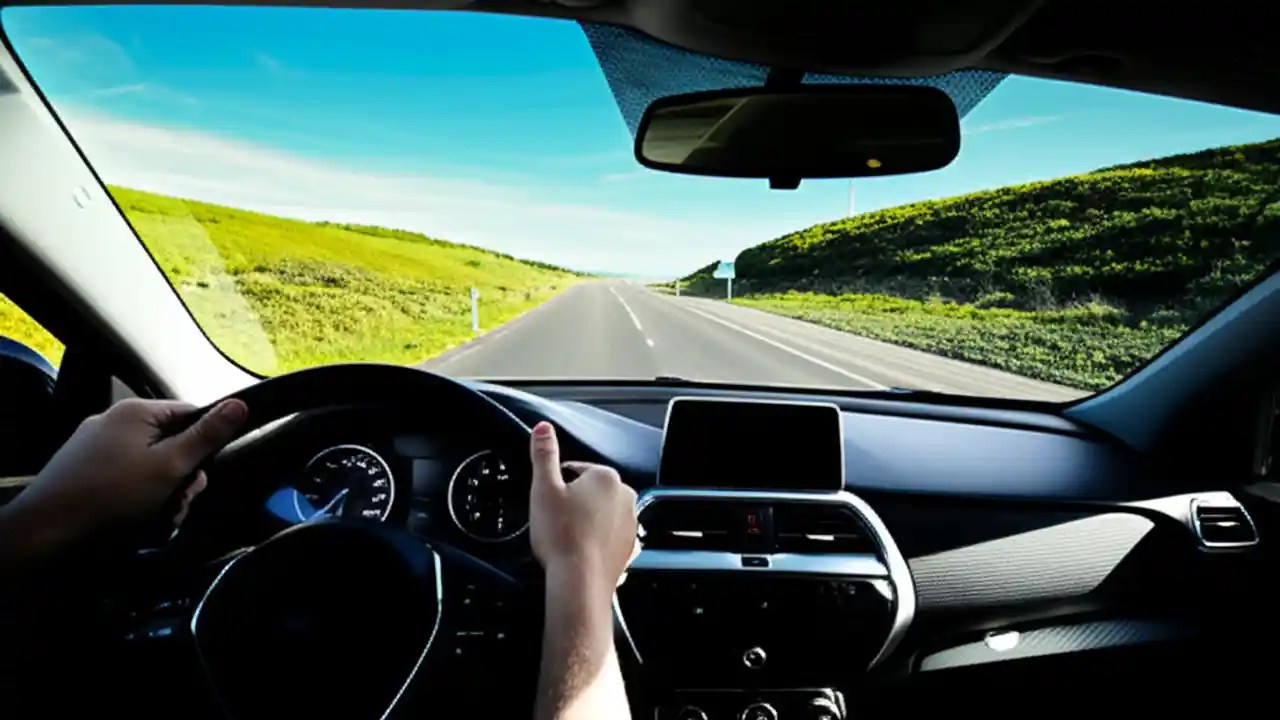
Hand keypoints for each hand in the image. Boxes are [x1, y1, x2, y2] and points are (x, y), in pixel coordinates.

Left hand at [4, 398, 247, 556]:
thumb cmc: (114, 495)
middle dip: (181, 479)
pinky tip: (134, 522)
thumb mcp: (169, 466)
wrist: (46, 532)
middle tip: (176, 503)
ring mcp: (96, 448)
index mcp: (136, 413)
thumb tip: (241, 403)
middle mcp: (115, 423)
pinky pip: (127, 480)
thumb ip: (206, 437)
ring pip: (151, 467)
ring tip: (154, 518)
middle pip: (172, 445)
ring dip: (162, 495)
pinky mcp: (85, 473)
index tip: (200, 475)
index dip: (204, 446)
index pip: (191, 414)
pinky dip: (137, 500)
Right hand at [528, 422, 636, 584]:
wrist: (579, 582)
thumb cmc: (562, 536)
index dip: (557, 484)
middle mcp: (625, 496)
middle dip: (574, 502)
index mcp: (606, 477)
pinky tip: (579, 551)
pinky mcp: (629, 547)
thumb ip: (544, 454)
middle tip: (556, 520)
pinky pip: (608, 536)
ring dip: (585, 521)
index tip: (548, 501)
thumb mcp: (544, 488)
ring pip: (601, 514)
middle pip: (591, 491)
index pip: (576, 470)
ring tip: (567, 537)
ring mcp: (631, 523)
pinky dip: (595, 541)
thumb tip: (543, 428)